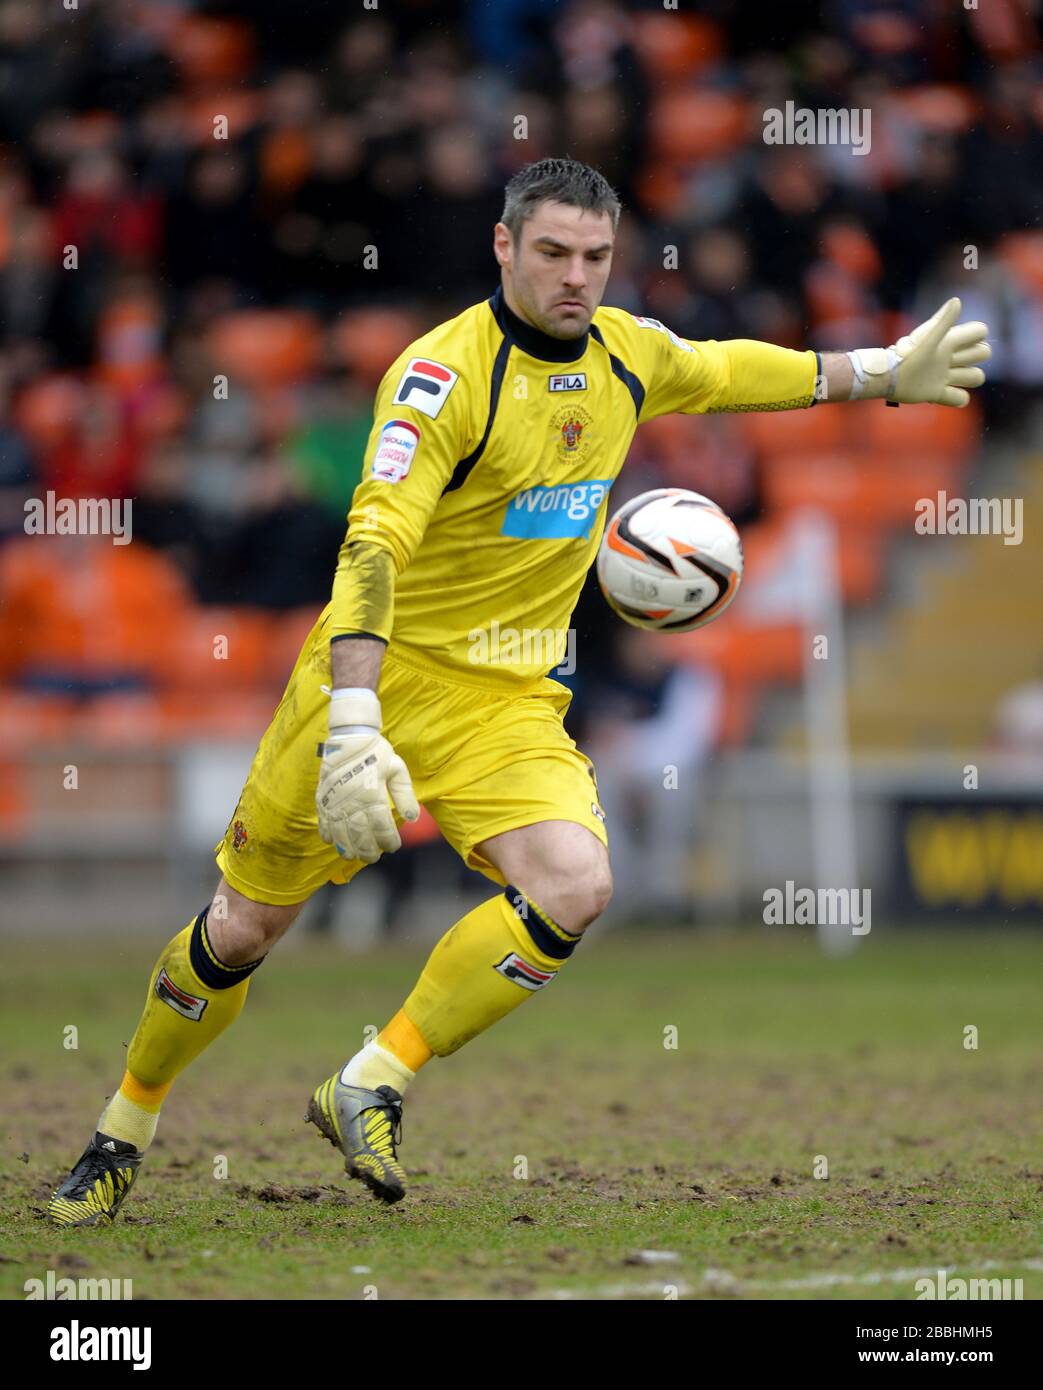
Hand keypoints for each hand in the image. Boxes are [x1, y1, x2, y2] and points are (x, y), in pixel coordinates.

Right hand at [316, 688, 418, 863]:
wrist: (350, 735)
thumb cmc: (377, 752)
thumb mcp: (397, 769)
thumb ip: (405, 795)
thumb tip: (412, 818)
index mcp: (373, 795)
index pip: (382, 828)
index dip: (389, 841)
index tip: (394, 846)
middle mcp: (352, 801)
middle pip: (360, 836)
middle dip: (368, 851)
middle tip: (374, 857)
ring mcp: (335, 801)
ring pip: (340, 834)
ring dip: (348, 848)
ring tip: (354, 856)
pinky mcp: (323, 798)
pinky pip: (323, 822)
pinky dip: (327, 835)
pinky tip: (333, 842)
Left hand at [851, 298, 990, 407]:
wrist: (887, 377)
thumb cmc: (906, 355)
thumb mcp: (928, 338)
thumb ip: (943, 322)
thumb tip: (957, 301)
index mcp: (950, 341)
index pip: (980, 332)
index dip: (976, 336)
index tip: (958, 343)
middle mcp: (949, 357)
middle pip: (982, 354)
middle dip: (973, 357)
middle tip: (952, 362)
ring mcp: (944, 375)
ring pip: (975, 377)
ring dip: (968, 378)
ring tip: (948, 379)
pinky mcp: (936, 392)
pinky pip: (959, 398)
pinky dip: (958, 399)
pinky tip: (943, 393)